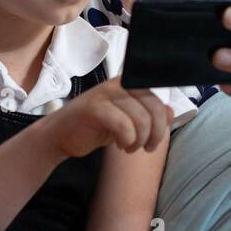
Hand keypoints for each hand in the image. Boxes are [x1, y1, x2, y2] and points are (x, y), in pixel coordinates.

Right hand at [38, 78, 171, 159]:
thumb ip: (149, 114)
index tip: (155, 137)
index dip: (164, 121)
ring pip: (141, 117)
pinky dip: (126, 139)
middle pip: (154, 106)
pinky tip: (121, 145)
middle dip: (156, 133)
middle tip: (146, 147)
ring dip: (139, 139)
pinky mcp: (94, 107)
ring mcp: (106, 93)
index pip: (160, 98)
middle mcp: (120, 83)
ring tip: (130, 147)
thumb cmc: (97, 126)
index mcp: (130, 82)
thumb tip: (169, 113)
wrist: (60, 135)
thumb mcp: (129, 119)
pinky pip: (123, 124)